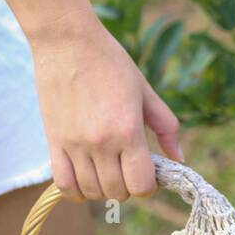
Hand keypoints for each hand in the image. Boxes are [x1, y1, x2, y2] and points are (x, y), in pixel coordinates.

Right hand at [30, 15, 182, 201]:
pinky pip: (64, 185)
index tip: (146, 172)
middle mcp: (101, 143)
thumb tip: (179, 158)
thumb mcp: (146, 92)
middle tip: (127, 168)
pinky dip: (76, 191)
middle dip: (127, 187)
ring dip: (103, 189)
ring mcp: (75, 145)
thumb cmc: (111, 63)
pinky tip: (85, 178)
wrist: (67, 42)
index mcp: (128, 131)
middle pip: (118, 192)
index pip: (141, 185)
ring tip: (107, 170)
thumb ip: (166, 127)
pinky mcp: (54, 142)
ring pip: (92, 192)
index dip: (148, 186)